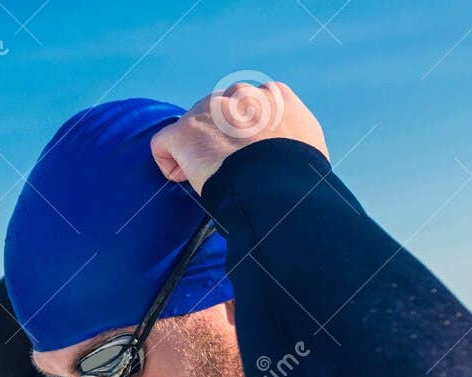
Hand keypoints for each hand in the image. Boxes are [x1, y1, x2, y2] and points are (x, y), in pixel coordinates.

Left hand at [149, 80, 327, 195]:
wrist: (278, 186)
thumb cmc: (298, 176)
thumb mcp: (307, 144)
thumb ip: (293, 134)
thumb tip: (290, 149)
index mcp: (275, 95)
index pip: (250, 104)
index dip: (243, 133)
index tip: (247, 155)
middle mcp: (243, 94)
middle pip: (217, 111)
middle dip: (216, 136)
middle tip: (227, 167)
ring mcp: (212, 109)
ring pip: (192, 125)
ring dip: (196, 148)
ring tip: (210, 176)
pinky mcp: (186, 130)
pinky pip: (164, 142)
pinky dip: (169, 162)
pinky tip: (185, 179)